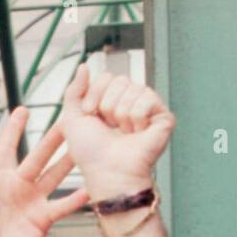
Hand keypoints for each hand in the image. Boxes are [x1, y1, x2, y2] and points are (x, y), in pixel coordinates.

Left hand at [0, 107, 88, 236]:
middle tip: (69, 117)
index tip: (22, 109)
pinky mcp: (43, 217)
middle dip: (53, 137)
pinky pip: (62, 204)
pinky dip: (75, 198)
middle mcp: (18, 185)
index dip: (14, 129)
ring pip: (56, 173)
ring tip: (86, 143)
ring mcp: (33, 200)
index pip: (7, 147)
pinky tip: (90, 187)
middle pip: (39, 155)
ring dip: (70, 160)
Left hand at [58, 63, 174, 201]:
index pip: (105, 77)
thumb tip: (83, 65)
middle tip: (109, 126)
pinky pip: (147, 98)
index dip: (93, 95)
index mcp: (111, 101)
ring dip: (120, 114)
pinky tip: (137, 133)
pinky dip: (136, 118)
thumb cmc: (90, 152)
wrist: (107, 172)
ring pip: (133, 88)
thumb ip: (74, 91)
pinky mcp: (164, 116)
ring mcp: (149, 108)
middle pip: (119, 80)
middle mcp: (131, 102)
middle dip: (107, 105)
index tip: (90, 116)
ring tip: (123, 132)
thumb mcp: (72, 119)